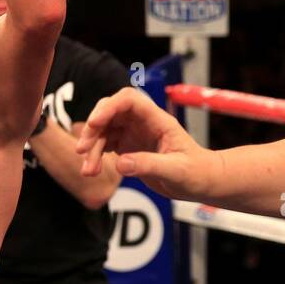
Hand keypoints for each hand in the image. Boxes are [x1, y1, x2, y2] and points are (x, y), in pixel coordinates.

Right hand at [75, 87, 222, 200]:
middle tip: (82, 149)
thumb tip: (120, 163)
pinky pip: (104, 144)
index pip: (128, 100)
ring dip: (91, 147)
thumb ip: (149, 165)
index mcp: (157, 120)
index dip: (108, 107)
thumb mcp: (176, 171)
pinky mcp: (128, 147)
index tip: (94, 124)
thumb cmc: (196, 173)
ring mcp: (134, 133)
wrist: (202, 183)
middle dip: (93, 128)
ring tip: (87, 171)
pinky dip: (95, 156)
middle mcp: (143, 122)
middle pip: (110, 112)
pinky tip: (91, 171)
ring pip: (104, 130)